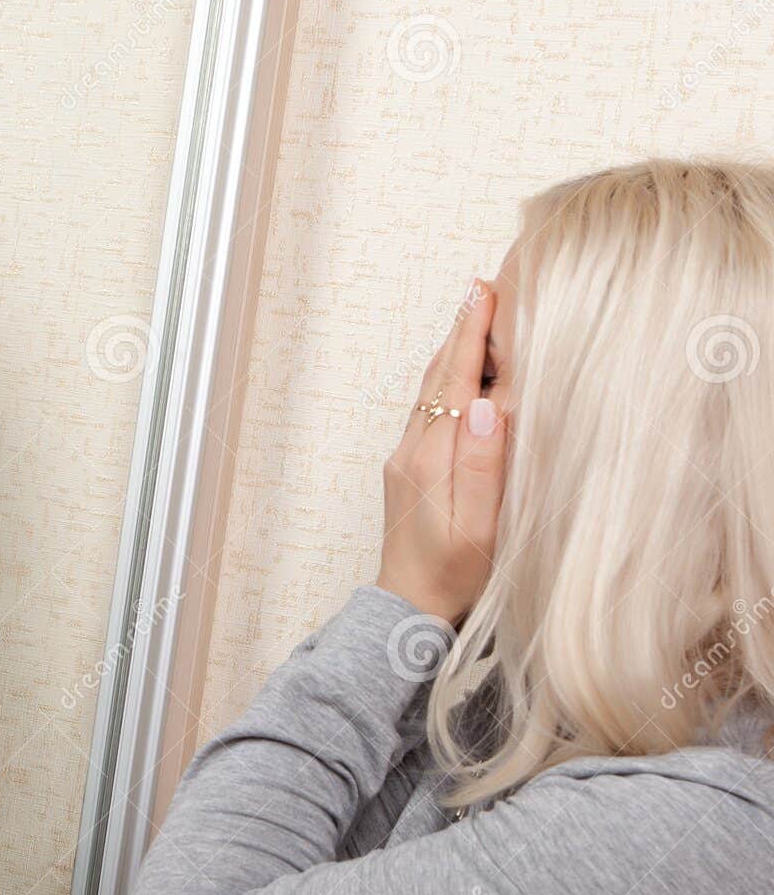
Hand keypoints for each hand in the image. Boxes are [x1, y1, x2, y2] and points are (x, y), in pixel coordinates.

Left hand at [376, 279, 506, 623]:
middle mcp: (411, 450)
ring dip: (452, 353)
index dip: (472, 337)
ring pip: (431, 392)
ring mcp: (406, 459)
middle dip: (461, 332)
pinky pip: (428, 411)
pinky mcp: (408, 470)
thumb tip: (488, 406)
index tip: (484, 294)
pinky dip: (446, 382)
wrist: (408, 606)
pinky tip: (458, 377)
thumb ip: (483, 465)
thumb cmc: (453, 574)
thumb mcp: (479, 526)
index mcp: (431, 458)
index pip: (456, 383)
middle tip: (481, 289)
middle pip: (439, 378)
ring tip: (473, 318)